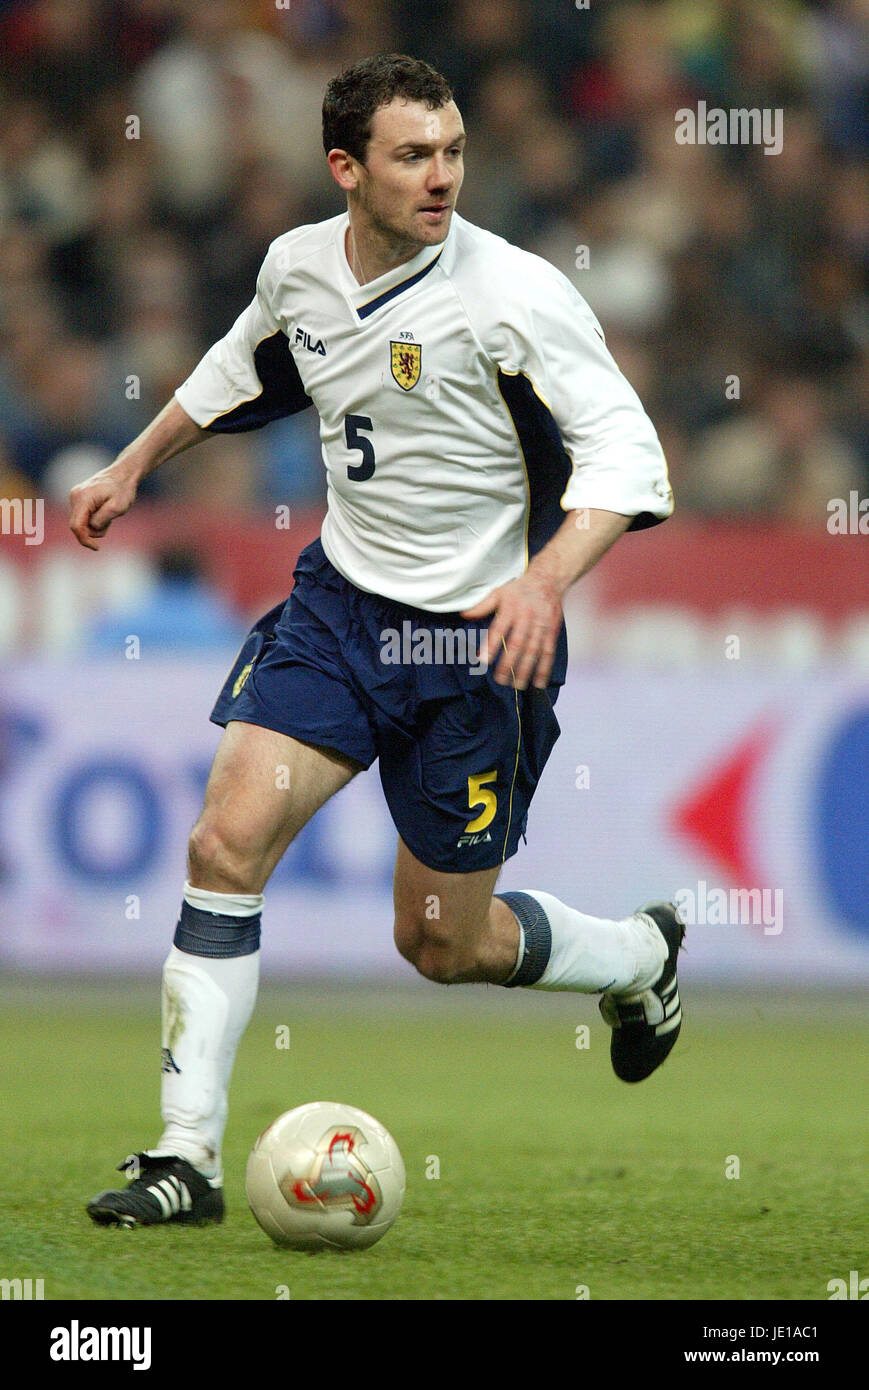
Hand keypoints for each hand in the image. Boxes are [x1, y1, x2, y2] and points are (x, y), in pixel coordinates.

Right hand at [69, 461, 137, 550]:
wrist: (123, 474)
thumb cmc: (122, 490)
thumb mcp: (118, 507)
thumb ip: (102, 519)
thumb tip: (91, 528)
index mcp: (83, 498)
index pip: (76, 526)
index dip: (84, 540)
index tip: (96, 547)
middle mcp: (75, 496)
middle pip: (78, 526)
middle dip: (94, 530)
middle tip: (110, 520)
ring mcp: (75, 497)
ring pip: (81, 522)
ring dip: (96, 524)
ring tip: (109, 513)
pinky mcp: (78, 499)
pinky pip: (84, 517)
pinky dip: (94, 519)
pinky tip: (104, 510)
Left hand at [462, 567, 562, 689]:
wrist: (548, 580)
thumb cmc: (519, 589)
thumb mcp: (499, 592)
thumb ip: (482, 605)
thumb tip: (464, 614)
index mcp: (511, 608)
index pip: (499, 629)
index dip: (491, 645)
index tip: (482, 660)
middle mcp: (527, 617)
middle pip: (517, 644)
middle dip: (509, 663)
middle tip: (500, 680)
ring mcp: (541, 625)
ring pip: (534, 650)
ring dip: (526, 669)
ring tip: (517, 685)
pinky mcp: (552, 631)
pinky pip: (549, 652)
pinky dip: (544, 668)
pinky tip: (539, 683)